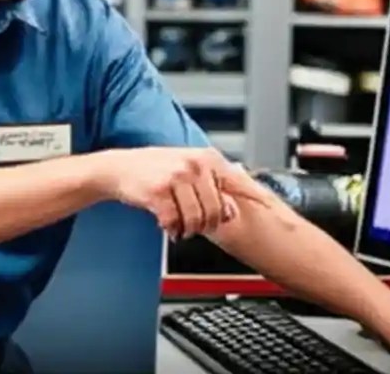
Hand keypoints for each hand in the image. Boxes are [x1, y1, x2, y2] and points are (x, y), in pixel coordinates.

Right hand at [94, 147, 277, 238]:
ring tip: (177, 224)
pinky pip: (175, 221)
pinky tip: (165, 223)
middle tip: (191, 223)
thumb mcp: (187, 170)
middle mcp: (195, 165)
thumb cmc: (154, 171)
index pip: (239, 181)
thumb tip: (231, 211)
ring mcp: (177, 177)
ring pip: (197, 219)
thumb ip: (211, 187)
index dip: (256, 198)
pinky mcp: (159, 191)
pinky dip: (170, 228)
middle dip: (205, 224)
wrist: (119, 168)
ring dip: (187, 229)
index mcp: (207, 159)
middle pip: (217, 211)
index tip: (271, 208)